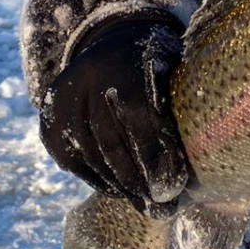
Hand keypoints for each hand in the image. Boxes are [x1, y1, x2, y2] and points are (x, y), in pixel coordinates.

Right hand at [40, 17, 188, 216]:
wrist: (115, 41)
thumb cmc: (161, 65)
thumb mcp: (177, 72)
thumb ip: (181, 109)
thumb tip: (200, 163)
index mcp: (128, 56)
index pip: (138, 111)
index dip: (157, 152)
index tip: (176, 187)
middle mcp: (90, 74)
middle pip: (113, 139)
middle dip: (141, 179)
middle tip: (165, 206)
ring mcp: (64, 97)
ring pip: (92, 154)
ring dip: (122, 188)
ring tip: (148, 207)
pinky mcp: (49, 120)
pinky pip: (73, 160)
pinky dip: (99, 180)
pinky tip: (122, 193)